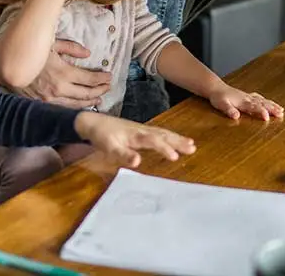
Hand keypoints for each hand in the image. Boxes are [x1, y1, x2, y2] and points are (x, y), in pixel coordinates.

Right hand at [16, 39, 110, 108]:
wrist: (10, 69)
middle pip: (87, 93)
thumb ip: (72, 48)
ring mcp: (52, 99)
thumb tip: (88, 54)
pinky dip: (75, 108)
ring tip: (98, 99)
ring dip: (90, 101)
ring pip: (77, 104)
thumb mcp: (52, 44)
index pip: (90, 79)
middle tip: (107, 87)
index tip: (109, 77)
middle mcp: (60, 88)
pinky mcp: (44, 105)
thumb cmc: (31, 54)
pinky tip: (80, 106)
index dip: (102, 79)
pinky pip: (64, 109)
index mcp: (64, 72)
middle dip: (100, 90)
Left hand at [74, 112, 195, 168]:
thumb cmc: (101, 136)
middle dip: (177, 141)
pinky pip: (159, 133)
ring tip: (191, 144)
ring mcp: (141, 129)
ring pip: (162, 133)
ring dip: (176, 138)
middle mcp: (141, 130)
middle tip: (192, 148)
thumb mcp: (109, 147)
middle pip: (162, 135)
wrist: (92, 122)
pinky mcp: (140, 131)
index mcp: (135, 135)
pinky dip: (169, 136)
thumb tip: (138, 162)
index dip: (164, 148)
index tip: (175, 157)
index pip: (153, 141)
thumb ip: (124, 155)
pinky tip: (175, 140)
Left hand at [208, 84, 283, 121]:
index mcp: (242, 101)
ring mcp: (248, 96)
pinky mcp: (247, 96)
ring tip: (281, 110)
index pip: (254, 107)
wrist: (215, 88)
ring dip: (272, 105)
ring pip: (263, 101)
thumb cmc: (218, 97)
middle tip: (281, 114)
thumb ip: (229, 110)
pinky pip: (259, 98)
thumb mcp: (221, 104)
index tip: (267, 117)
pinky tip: (269, 102)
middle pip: (262, 103)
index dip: (261, 112)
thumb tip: (236, 116)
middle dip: (272, 108)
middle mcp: (247, 98)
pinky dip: (266, 101)